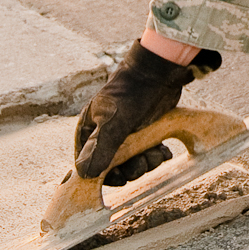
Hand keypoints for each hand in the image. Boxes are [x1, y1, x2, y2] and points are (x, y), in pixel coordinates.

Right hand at [75, 39, 220, 188]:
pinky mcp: (144, 132)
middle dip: (130, 168)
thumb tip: (84, 174)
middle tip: (143, 163)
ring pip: (132, 161)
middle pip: (113, 166)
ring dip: (146, 163)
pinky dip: (156, 156)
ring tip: (157, 154)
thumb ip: (100, 148)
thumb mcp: (114, 122)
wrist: (160, 71)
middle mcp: (104, 132)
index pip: (88, 162)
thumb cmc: (131, 92)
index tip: (121, 178)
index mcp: (89, 128)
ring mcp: (125, 133)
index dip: (104, 174)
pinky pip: (147, 153)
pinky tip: (164, 152)